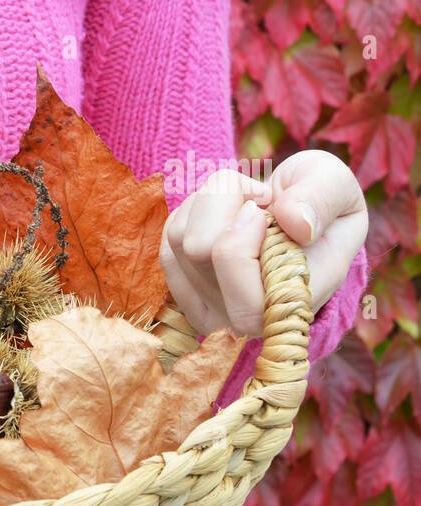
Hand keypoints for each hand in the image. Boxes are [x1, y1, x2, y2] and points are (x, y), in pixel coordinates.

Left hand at [159, 150, 367, 337]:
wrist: (295, 218)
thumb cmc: (318, 204)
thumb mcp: (338, 186)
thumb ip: (324, 197)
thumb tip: (294, 222)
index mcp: (293, 305)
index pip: (245, 299)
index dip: (241, 243)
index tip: (265, 207)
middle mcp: (248, 319)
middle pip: (199, 250)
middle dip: (224, 201)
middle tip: (258, 197)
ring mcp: (210, 309)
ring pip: (181, 237)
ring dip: (210, 201)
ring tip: (246, 202)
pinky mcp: (183, 290)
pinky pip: (168, 238)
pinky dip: (192, 211)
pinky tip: (224, 213)